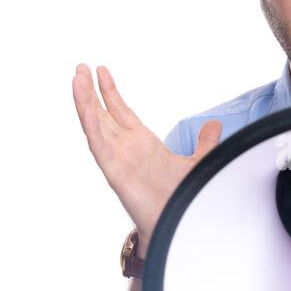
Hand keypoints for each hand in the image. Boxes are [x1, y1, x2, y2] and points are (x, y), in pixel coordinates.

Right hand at [72, 64, 222, 239]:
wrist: (178, 224)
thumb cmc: (182, 198)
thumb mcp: (198, 161)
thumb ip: (204, 142)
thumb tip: (214, 125)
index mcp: (142, 144)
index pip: (121, 112)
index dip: (110, 92)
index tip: (101, 71)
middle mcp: (126, 148)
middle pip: (103, 113)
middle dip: (91, 91)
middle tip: (80, 67)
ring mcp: (117, 158)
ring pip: (96, 124)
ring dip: (84, 101)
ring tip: (76, 77)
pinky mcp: (113, 170)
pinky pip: (97, 143)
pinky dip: (90, 123)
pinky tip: (84, 105)